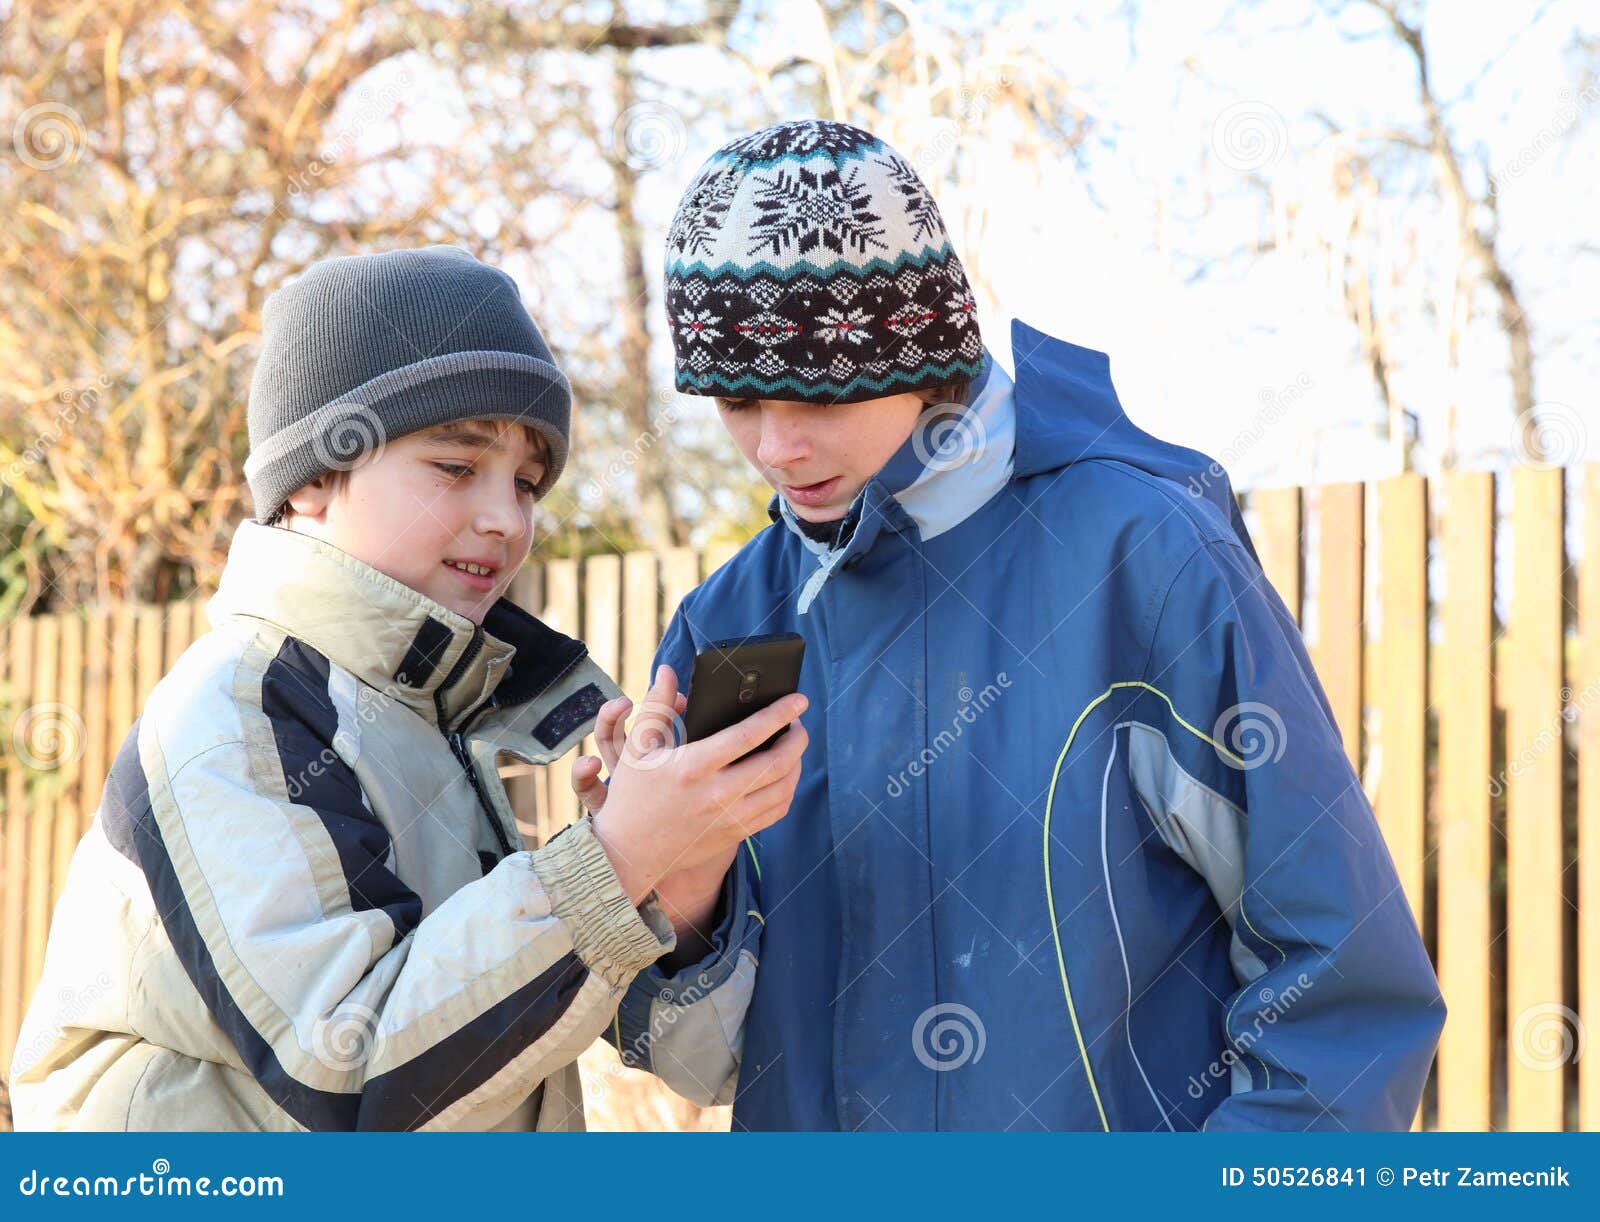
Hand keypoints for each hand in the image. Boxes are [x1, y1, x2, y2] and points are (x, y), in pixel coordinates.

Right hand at [589, 664, 807, 904]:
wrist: (629, 852)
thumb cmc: (633, 794)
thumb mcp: (638, 747)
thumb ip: (657, 704)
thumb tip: (668, 670)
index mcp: (693, 767)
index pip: (748, 735)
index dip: (778, 714)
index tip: (798, 700)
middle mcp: (717, 794)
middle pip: (777, 763)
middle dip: (797, 738)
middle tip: (799, 721)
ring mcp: (730, 818)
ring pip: (783, 789)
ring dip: (797, 763)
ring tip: (792, 745)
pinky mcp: (736, 834)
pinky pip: (777, 811)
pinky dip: (787, 789)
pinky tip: (783, 775)